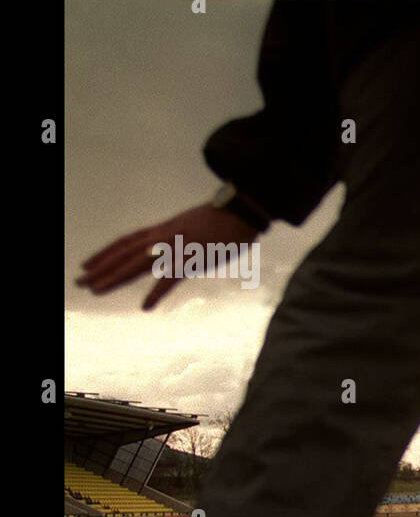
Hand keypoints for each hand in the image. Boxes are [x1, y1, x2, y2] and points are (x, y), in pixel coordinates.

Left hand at [75, 203, 261, 309]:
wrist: (242, 210)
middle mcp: (164, 236)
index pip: (127, 241)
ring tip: (96, 290)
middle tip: (80, 282)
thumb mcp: (196, 224)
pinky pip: (171, 278)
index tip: (87, 264)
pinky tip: (145, 307)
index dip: (105, 252)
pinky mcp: (193, 258)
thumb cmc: (226, 218)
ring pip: (137, 263)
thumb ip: (182, 235)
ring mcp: (176, 247)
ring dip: (115, 277)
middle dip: (101, 267)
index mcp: (165, 229)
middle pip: (124, 253)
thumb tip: (180, 244)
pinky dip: (157, 292)